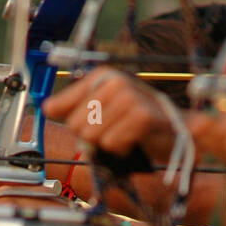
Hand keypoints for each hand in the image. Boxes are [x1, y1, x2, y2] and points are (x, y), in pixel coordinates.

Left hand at [43, 68, 176, 163]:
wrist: (178, 132)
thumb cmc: (139, 123)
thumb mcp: (104, 111)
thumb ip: (74, 107)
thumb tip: (46, 107)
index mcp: (104, 76)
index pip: (65, 104)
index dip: (70, 120)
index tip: (79, 123)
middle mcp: (116, 82)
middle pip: (76, 124)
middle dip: (92, 137)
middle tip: (112, 134)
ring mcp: (130, 97)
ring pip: (92, 135)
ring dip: (107, 145)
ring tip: (124, 137)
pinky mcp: (141, 116)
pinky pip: (111, 143)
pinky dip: (120, 150)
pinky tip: (133, 142)